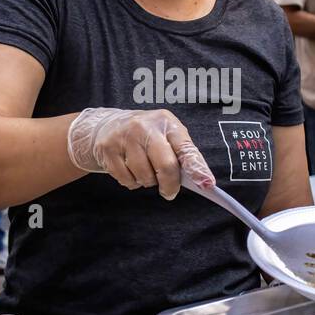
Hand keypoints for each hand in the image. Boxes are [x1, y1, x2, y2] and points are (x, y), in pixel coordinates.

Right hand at [67, 107, 214, 199]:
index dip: (197, 168)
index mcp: (166, 122)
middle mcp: (145, 126)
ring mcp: (124, 136)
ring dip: (147, 182)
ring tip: (144, 171)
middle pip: (165, 165)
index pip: (186, 148)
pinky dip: (131, 182)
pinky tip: (130, 171)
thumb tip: (199, 182)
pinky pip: (126, 180)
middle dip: (170, 185)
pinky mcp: (108, 149)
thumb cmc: (145, 136)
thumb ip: (180, 155)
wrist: (107, 126)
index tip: (207, 184)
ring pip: (144, 176)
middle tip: (169, 192)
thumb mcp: (165, 136)